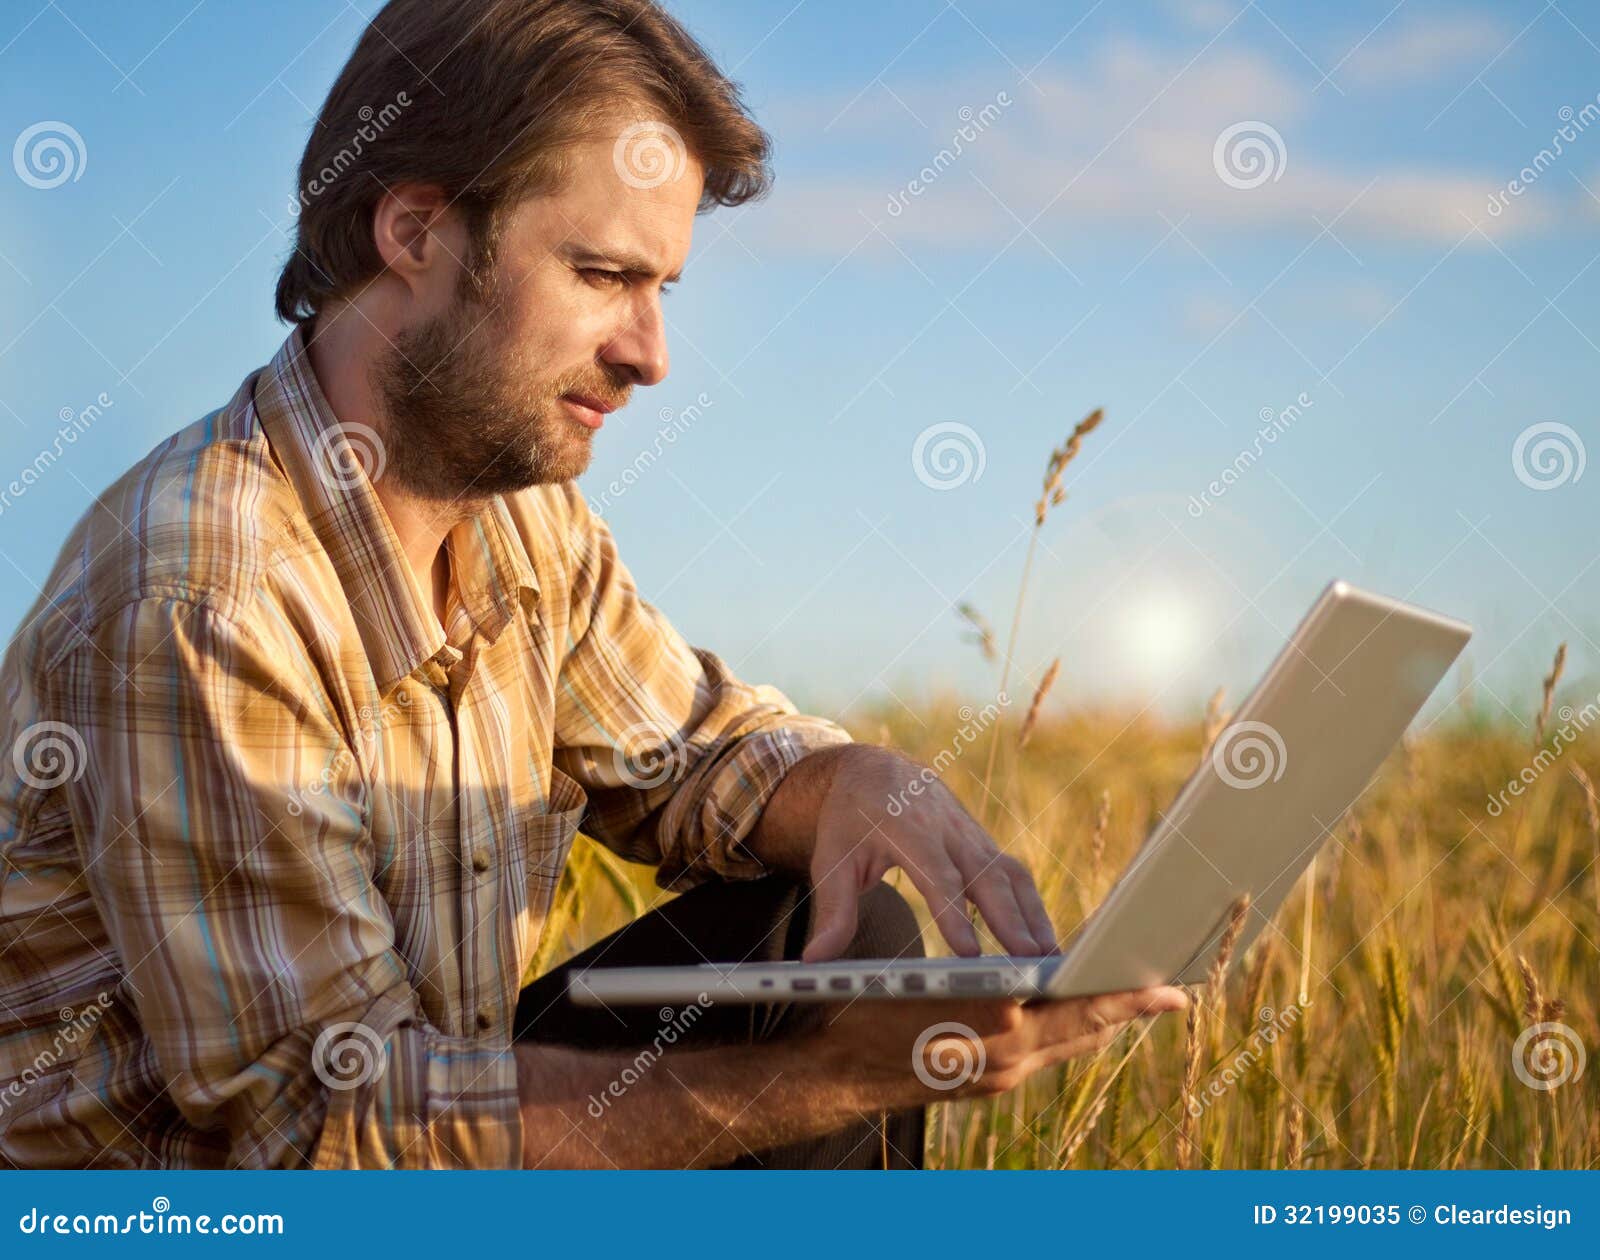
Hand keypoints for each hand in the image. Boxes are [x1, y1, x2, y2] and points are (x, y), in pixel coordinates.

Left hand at [799, 744, 1057, 961]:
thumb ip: (832, 910)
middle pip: (985, 876)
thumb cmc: (851, 818)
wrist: (878, 769)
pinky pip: (1015, 875)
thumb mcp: (831, 858)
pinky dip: (1033, 908)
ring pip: (1010, 874)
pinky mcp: (985, 845)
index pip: (935, 875)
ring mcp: (972, 835)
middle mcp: (948, 830)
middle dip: (1009, 920)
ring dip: (1033, 916)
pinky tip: (1045, 943)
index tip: (969, 952)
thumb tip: (814, 960)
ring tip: (1050, 960)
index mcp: (907, 829)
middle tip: (1028, 962)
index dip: (954, 913)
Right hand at [811, 987, 1188, 1106]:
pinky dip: (1070, 1031)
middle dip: (1128, 1008)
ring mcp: (1000, 1076)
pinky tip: (1079, 1012)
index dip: (1128, 999)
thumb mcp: (924, 978)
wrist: (833, 1071)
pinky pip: (1047, 1054)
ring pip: (1069, 1045)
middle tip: (1172, 990)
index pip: (1080, 1010)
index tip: (1171, 991)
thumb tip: (1043, 964)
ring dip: (1102, 1020)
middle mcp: (1007, 1059)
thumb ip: (986, 978)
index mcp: (995, 1025)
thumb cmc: (867, 1009)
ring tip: (1135, 996)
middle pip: (1086, 1030)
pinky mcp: (990, 1083)